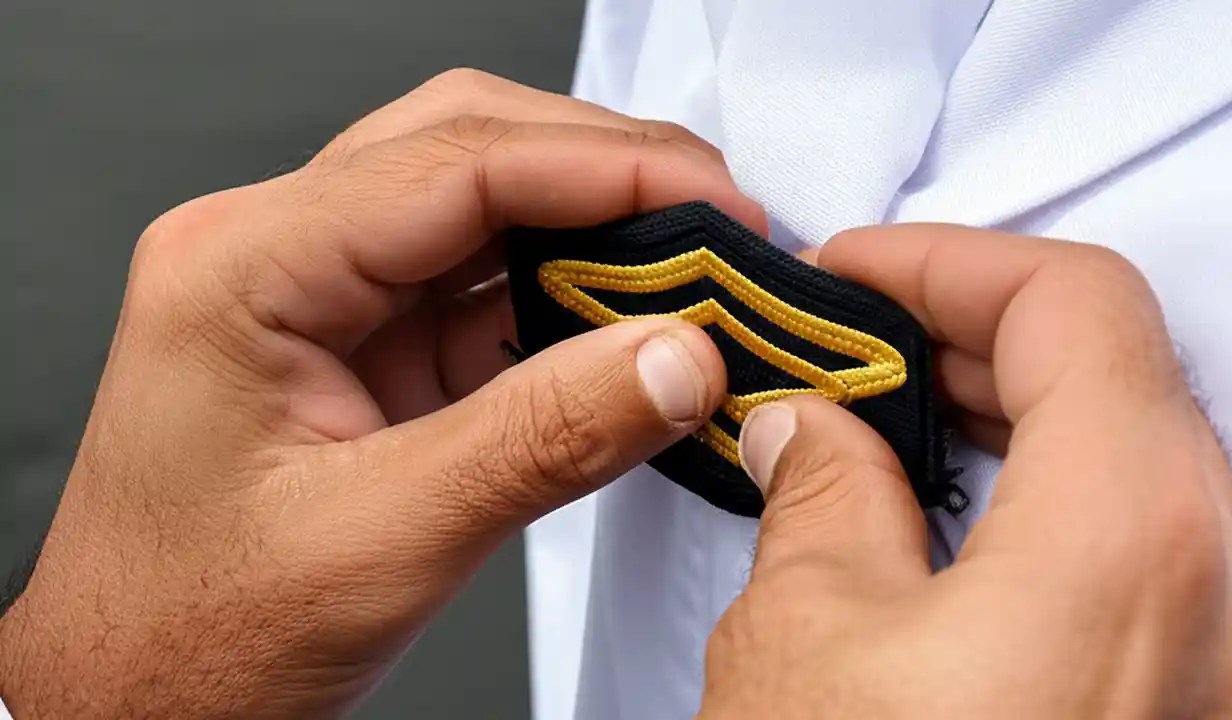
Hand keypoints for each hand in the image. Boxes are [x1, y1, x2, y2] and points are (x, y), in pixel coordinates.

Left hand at [0, 70, 763, 717]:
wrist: (134, 698)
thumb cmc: (195, 635)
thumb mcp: (381, 544)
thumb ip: (540, 442)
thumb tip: (678, 361)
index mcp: (245, 270)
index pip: (455, 164)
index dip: (609, 169)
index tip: (718, 208)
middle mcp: (275, 254)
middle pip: (470, 150)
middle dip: (609, 174)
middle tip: (719, 226)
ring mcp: (318, 294)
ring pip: (484, 209)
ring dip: (596, 232)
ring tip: (692, 275)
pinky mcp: (361, 343)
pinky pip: (482, 286)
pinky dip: (568, 296)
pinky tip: (630, 326)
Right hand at [701, 226, 1231, 718]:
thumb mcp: (804, 635)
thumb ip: (820, 493)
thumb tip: (812, 432)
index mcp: (1129, 546)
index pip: (1076, 305)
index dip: (947, 262)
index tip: (854, 274)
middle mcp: (1217, 607)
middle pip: (1118, 377)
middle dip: (967, 336)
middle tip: (851, 341)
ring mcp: (1218, 669)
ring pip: (1138, 466)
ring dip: (1008, 417)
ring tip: (885, 421)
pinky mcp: (1187, 714)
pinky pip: (1144, 556)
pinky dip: (1048, 500)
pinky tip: (950, 514)